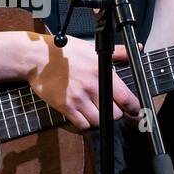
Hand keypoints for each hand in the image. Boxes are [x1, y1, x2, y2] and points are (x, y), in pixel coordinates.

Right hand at [26, 35, 141, 131]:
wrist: (37, 58)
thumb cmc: (65, 52)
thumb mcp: (92, 49)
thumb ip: (118, 52)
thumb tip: (137, 48)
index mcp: (101, 71)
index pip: (126, 98)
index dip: (133, 108)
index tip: (133, 110)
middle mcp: (92, 86)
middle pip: (115, 114)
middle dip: (116, 113)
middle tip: (111, 108)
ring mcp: (78, 98)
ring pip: (99, 122)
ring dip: (100, 120)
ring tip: (97, 113)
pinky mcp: (65, 106)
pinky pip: (82, 125)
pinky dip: (86, 125)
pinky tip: (84, 116)